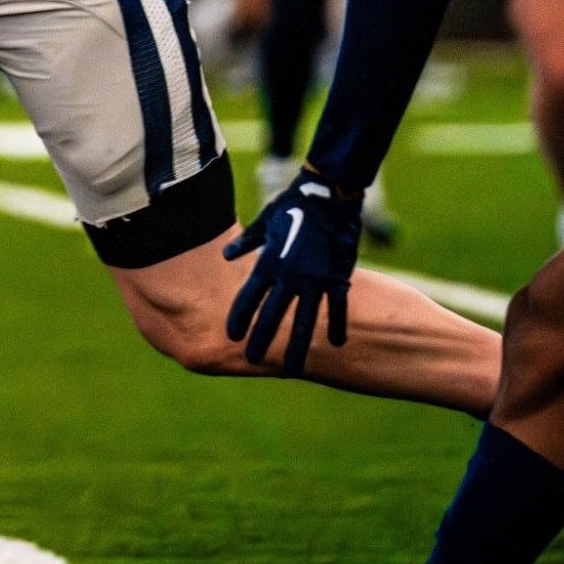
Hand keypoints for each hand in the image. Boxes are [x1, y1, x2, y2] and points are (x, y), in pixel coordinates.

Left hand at [223, 168, 362, 375]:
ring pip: (305, 319)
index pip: (249, 297)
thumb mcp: (265, 222)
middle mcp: (290, 275)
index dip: (240, 318)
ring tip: (290, 368)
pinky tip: (336, 343)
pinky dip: (337, 325)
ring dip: (297, 345)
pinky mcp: (338, 276)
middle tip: (251, 360)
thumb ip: (247, 242)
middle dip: (262, 339)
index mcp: (270, 262)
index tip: (231, 337)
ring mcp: (316, 278)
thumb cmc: (293, 205)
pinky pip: (337, 306)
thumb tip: (225, 255)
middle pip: (273, 315)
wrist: (329, 195)